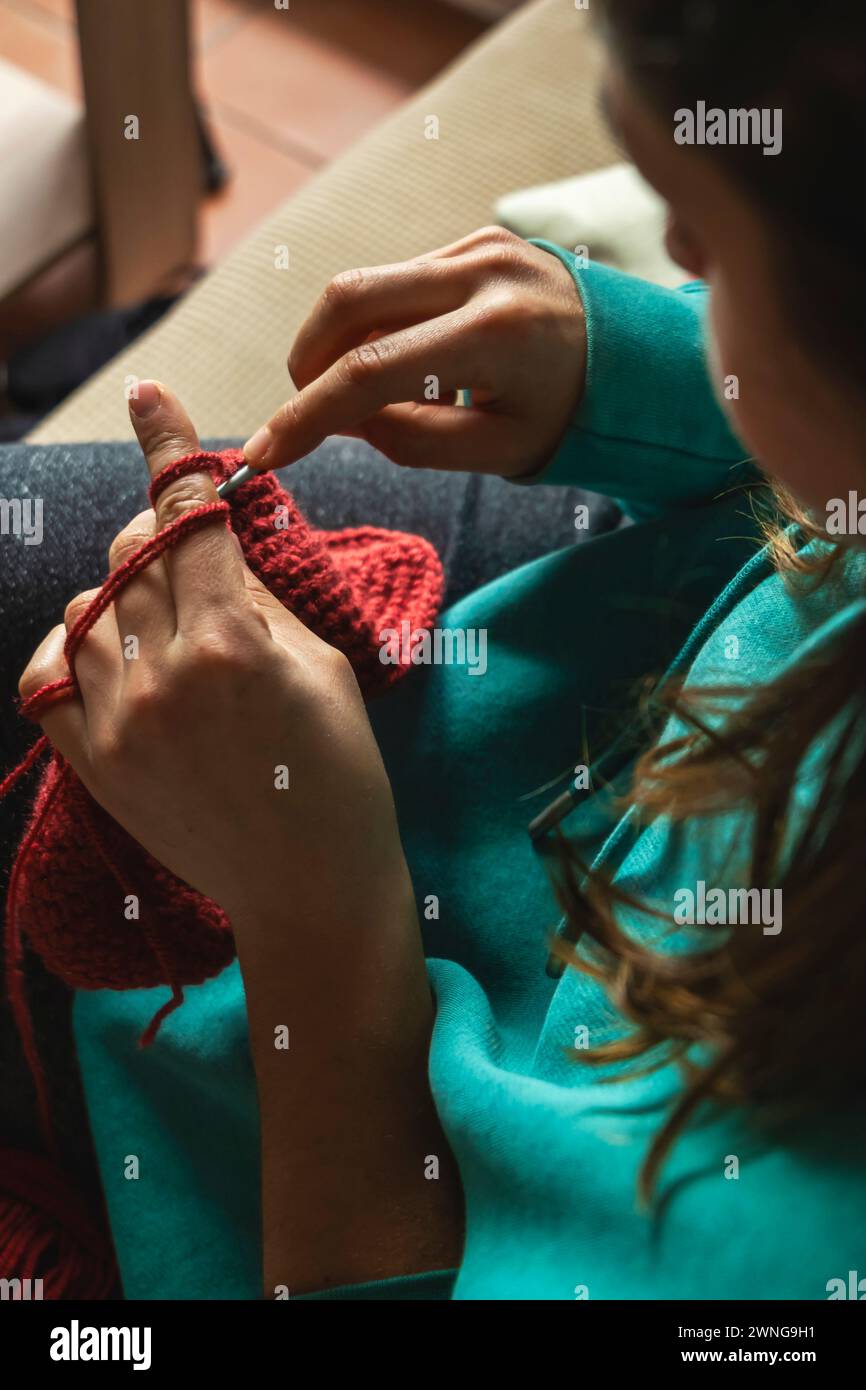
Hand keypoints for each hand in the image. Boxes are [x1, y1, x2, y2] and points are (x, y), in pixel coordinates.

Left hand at [18, 382, 407, 938]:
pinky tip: (108, 654)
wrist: (310, 890)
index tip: (149, 396)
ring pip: (87, 605)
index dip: (169, 445)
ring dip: (125, 592)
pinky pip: (48, 675)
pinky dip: (71, 649)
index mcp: (234, 642)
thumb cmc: (342, 777)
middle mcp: (165, 674)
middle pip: (135, 549)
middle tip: (197, 551)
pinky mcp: (95, 765)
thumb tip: (223, 533)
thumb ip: (263, 592)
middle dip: (162, 530)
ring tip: (170, 627)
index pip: (189, 513)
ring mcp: (120, 723)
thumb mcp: (325, 667)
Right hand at [243, 225, 585, 478]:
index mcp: (497, 335)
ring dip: (342, 344)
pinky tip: (412, 364)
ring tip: (373, 397)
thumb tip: (340, 417)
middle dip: (308, 361)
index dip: (307, 414)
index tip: (265, 453)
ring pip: (367, 285)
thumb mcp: (497, 452)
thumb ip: (410, 440)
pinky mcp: (478, 237)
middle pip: (348, 299)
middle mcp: (485, 272)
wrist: (640, 360)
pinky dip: (381, 326)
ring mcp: (481, 244)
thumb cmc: (569, 416)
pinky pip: (401, 281)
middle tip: (312, 412)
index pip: (372, 370)